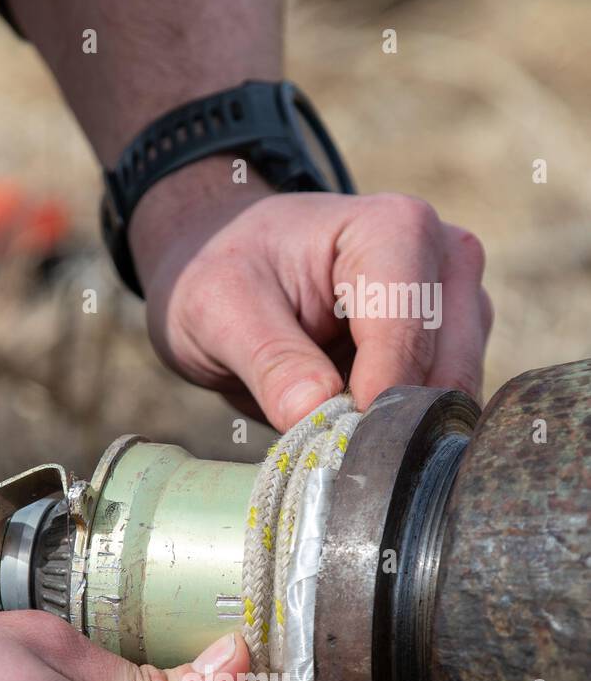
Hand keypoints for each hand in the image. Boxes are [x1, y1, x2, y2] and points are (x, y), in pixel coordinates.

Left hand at [132, 172, 492, 430]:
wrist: (238, 274)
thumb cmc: (232, 276)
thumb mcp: (222, 310)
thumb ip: (270, 360)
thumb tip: (310, 412)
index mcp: (396, 229)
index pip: (406, 327)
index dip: (374, 393)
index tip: (335, 439)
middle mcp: (446, 261)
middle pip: (445, 365)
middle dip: (389, 418)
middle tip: (327, 451)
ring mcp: (458, 307)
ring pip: (452, 394)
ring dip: (396, 429)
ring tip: (329, 435)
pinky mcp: (451, 349)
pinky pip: (441, 409)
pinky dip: (400, 431)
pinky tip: (349, 430)